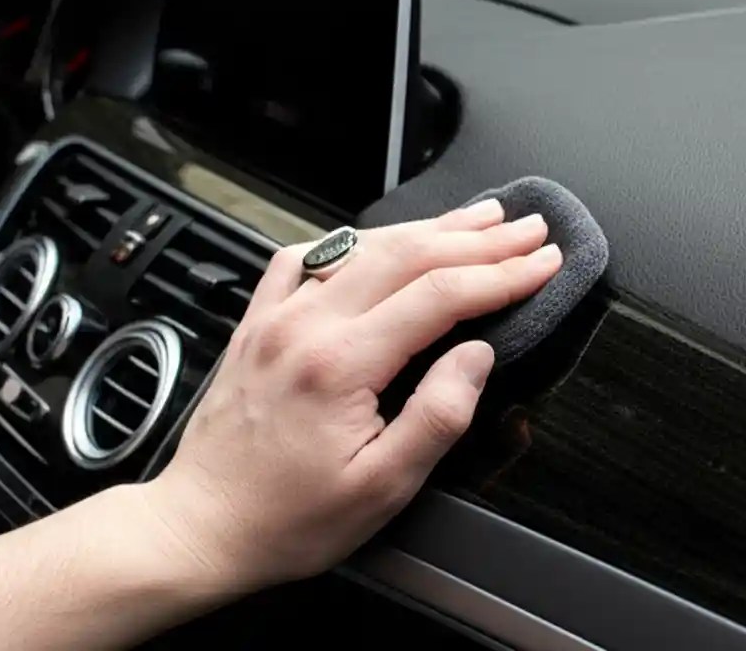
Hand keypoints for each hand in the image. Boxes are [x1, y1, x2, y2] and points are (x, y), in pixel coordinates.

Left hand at [141, 199, 559, 587]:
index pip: (440, 295)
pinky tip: (381, 238)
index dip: (502, 275)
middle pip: (408, 255)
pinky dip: (357, 239)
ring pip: (363, 246)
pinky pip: (309, 257)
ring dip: (428, 228)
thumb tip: (477, 355)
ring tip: (479, 219)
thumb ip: (438, 416)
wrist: (201, 528)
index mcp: (340, 364)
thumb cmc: (289, 520)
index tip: (544, 263)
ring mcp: (276, 317)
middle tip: (528, 229)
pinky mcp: (258, 323)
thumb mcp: (383, 488)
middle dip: (479, 239)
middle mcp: (305, 325)